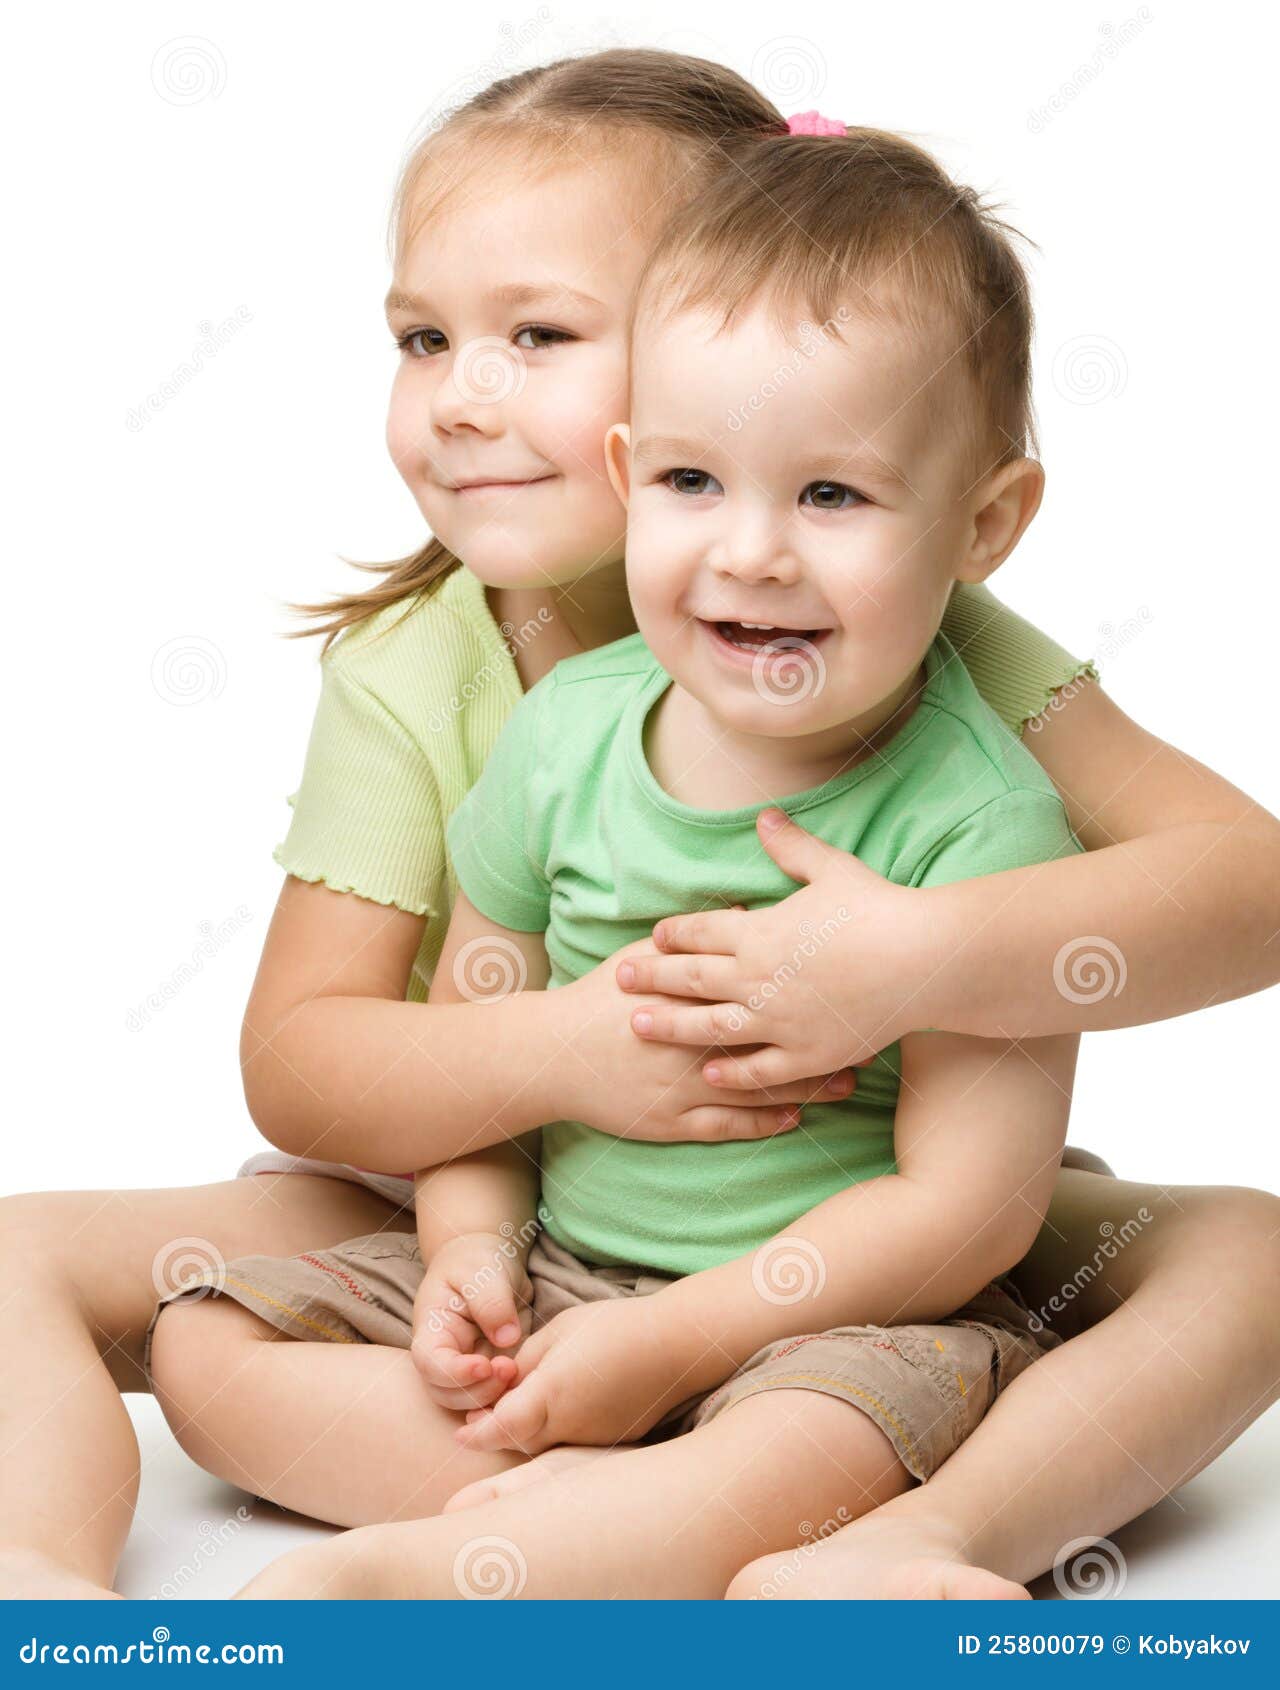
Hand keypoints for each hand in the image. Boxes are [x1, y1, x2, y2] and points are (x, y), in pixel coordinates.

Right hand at [411, 1232, 532, 1410]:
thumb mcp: (481, 1270)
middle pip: (446, 1393)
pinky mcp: (489, 1372)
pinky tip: (523, 1376)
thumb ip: (491, 1301)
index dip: (454, 1373)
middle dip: (477, 1390)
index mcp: (432, 1329)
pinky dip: (507, 1395)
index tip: (484, 1365)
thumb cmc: (476, 1260)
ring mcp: (466, 1367)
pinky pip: (493, 1395)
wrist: (487, 1261)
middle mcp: (444, 1355)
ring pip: (469, 1402)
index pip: (430, 1364)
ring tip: (515, 1369)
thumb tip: (506, 1339)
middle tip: (507, 1368)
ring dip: (493, 1396)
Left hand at [453, 1294, 692, 1454]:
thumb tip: (504, 1383)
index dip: (477, 1433)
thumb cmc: (613, 1326)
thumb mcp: (559, 1330)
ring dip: (527, 1434)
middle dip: (497, 1434)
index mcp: (551, 1392)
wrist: (674, 1344)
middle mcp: (569, 1424)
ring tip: (522, 1408)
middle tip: (480, 1419)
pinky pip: (573, 1446)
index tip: (462, 1431)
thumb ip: (526, 1361)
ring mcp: (592, 1439)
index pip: (500, 1427)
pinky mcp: (611, 1443)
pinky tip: (562, 1410)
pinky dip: (558, 1434)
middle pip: (518, 1442)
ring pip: (545, 1447)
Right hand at [552, 936, 857, 1141]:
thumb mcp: (642, 956)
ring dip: (805, 1086)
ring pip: (757, 1088)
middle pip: (768, 1041)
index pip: (755, 990)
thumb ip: (697, 939)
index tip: (844, 984)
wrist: (552, 1056)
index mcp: (684, 996)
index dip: (803, 989)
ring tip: (846, 1083)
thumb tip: (747, 911)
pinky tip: (795, 1117)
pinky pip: (728, 1126)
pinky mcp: (672, 1122)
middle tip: (866, 1040)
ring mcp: (681, 1087)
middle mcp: (688, 1042)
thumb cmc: (599, 1000)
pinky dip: (764, 1122)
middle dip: (818, 1043)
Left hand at [617, 809, 924, 1087]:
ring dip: (672, 1026)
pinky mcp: (806, 1053)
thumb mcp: (832, 868)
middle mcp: (758, 978)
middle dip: (653, 977)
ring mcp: (779, 1020)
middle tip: (620, 980)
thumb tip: (763, 815)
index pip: (704, 932)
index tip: (654, 936)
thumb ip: (791, 847)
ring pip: (710, 1026)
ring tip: (639, 1026)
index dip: (676, 933)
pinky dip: (731, 1071)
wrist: (923, 959)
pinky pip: (759, 1068)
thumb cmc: (880, 908)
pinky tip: (709, 1073)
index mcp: (761, 931)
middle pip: (692, 978)